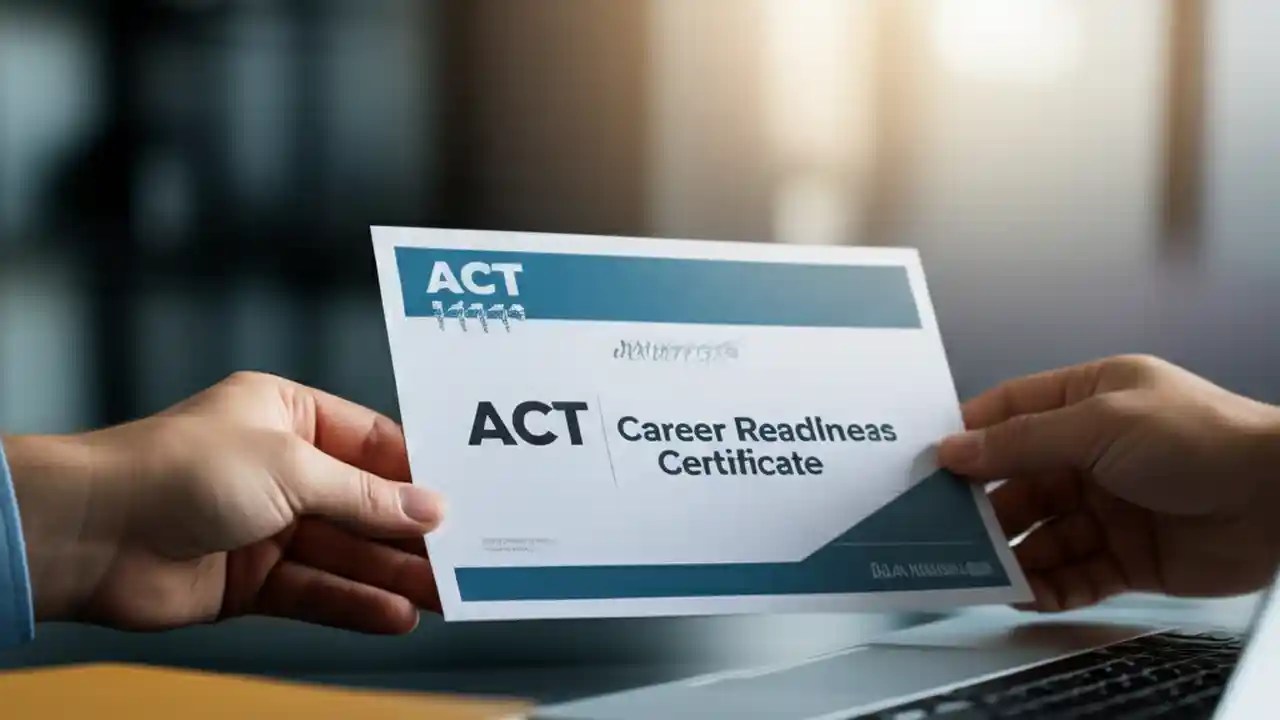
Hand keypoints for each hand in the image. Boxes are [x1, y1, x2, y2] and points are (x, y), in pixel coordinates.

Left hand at [3, 372, 444, 632]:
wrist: (92, 533)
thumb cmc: (177, 469)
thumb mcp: (291, 466)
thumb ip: (364, 494)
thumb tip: (428, 508)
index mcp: (287, 414)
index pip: (372, 443)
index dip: (418, 473)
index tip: (465, 497)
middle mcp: (280, 468)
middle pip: (364, 504)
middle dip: (412, 531)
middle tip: (465, 555)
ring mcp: (266, 526)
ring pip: (345, 552)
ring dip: (393, 573)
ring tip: (445, 593)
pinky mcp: (251, 579)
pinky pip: (316, 590)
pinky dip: (355, 603)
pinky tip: (396, 614)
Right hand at [939, 355, 1279, 611]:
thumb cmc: (1201, 438)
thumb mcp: (1099, 424)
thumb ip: (1022, 441)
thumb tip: (954, 448)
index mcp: (1087, 400)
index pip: (1010, 414)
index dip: (968, 438)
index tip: (927, 463)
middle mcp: (1093, 453)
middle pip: (1018, 482)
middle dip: (982, 507)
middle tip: (943, 529)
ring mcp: (1110, 507)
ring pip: (1041, 534)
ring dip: (1011, 553)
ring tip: (979, 571)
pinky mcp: (1128, 557)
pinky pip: (1073, 573)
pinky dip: (1046, 585)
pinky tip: (1023, 592)